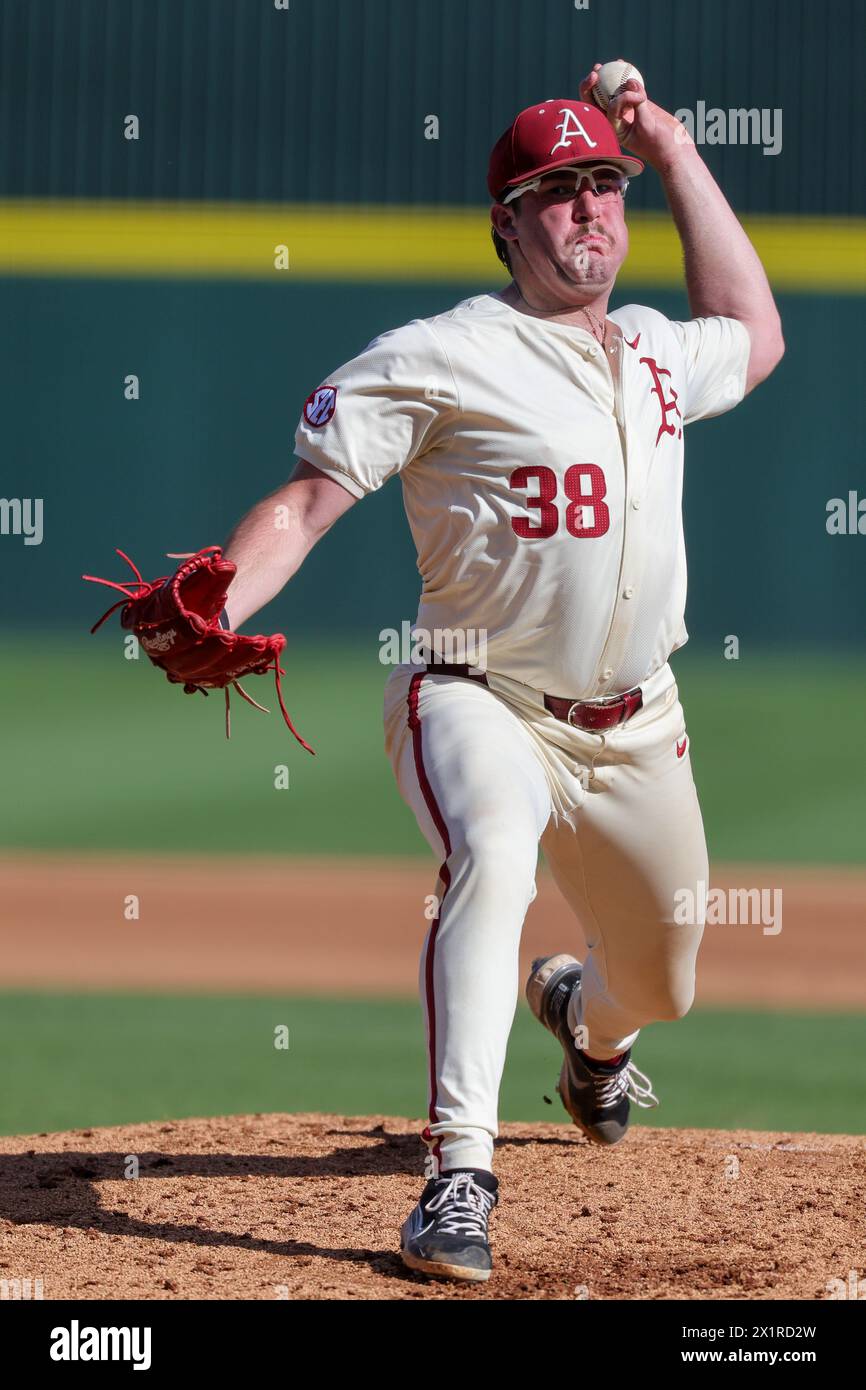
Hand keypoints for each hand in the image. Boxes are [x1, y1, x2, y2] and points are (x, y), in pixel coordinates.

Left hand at [579, 62, 693, 172]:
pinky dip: (627, 77)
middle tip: (596, 71)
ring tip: (607, 64)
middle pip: (598, 102)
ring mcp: (627, 111)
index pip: (607, 109)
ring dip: (608, 77)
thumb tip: (630, 82)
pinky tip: (624, 64)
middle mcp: (616, 121)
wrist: (675, 151)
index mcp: (614, 131)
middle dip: (592, 87)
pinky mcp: (640, 105)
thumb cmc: (660, 145)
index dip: (615, 97)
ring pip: (613, 93)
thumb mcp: (647, 126)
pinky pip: (630, 89)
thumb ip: (638, 105)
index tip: (633, 95)